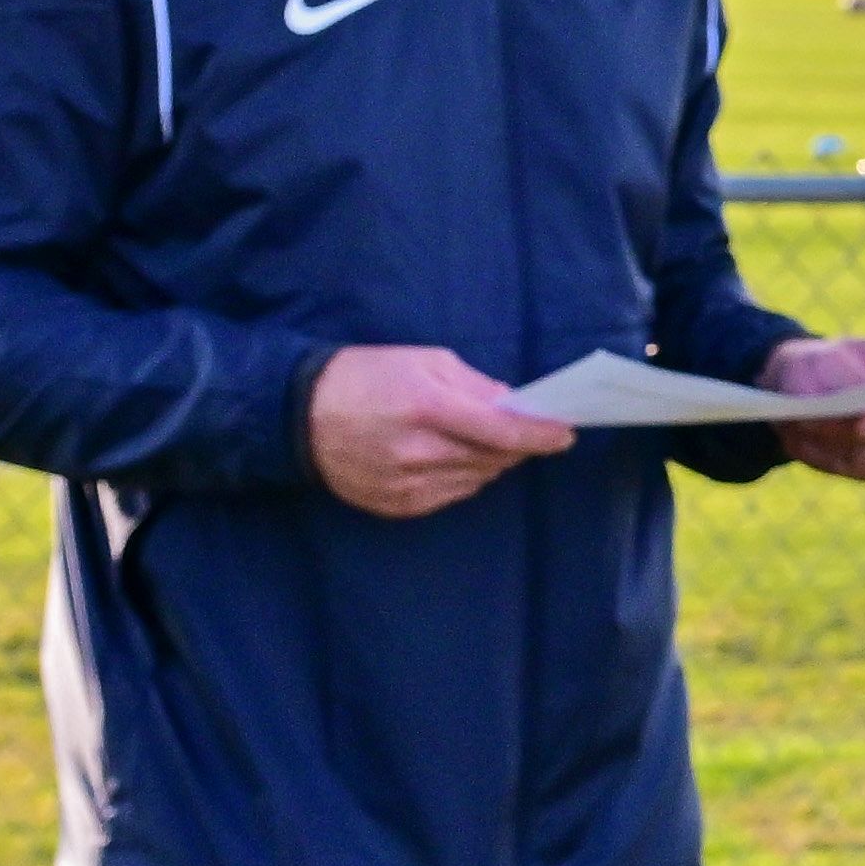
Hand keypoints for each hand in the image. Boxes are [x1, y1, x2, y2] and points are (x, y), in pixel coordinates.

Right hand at [308, 345, 573, 519]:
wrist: (300, 415)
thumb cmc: (365, 376)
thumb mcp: (422, 360)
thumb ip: (474, 384)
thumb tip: (514, 404)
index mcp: (426, 407)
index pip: (501, 430)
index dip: (539, 435)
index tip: (564, 434)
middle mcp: (418, 451)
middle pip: (493, 458)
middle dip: (516, 445)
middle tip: (525, 431)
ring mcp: (405, 484)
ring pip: (476, 480)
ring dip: (491, 461)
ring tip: (485, 441)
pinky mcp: (396, 505)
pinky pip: (451, 495)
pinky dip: (464, 478)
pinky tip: (453, 458)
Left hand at [764, 335, 864, 481]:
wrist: (805, 383)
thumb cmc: (821, 362)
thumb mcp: (827, 358)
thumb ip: (851, 378)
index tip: (860, 428)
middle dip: (850, 436)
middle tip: (806, 426)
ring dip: (833, 447)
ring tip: (797, 429)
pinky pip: (859, 472)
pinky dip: (827, 459)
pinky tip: (801, 442)